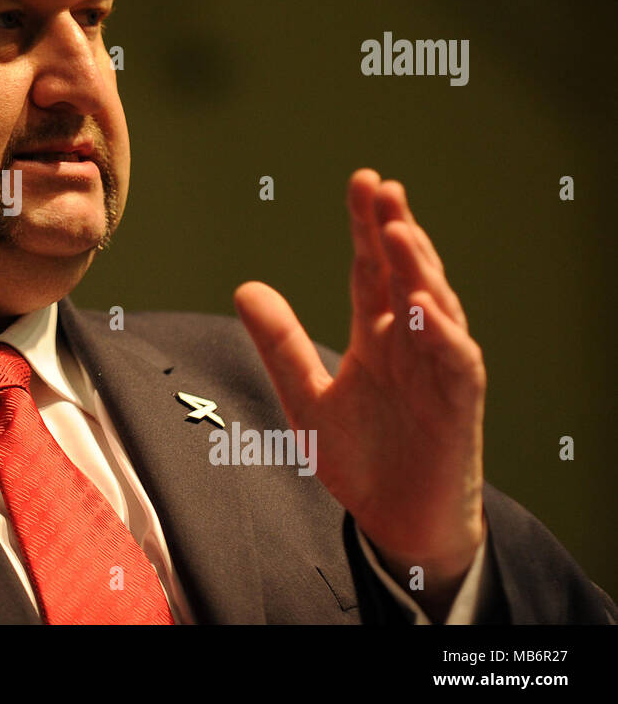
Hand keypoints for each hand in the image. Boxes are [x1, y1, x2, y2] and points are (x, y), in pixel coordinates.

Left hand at [233, 169, 485, 618]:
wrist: (395, 521)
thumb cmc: (360, 458)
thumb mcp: (305, 397)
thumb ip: (280, 344)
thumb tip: (245, 287)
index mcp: (377, 335)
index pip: (372, 269)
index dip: (366, 226)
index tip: (361, 182)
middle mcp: (411, 342)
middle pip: (406, 275)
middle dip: (395, 230)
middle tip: (381, 187)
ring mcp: (438, 369)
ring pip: (436, 306)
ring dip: (419, 268)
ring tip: (398, 230)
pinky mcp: (459, 403)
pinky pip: (456, 360)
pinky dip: (443, 333)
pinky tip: (425, 306)